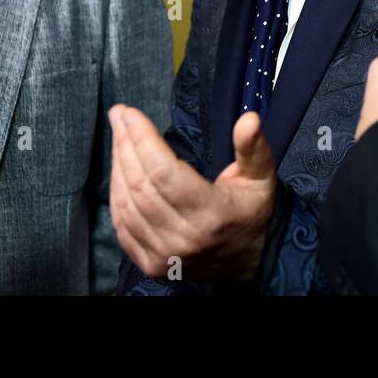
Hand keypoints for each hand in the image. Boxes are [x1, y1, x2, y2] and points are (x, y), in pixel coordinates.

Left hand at [109, 105, 278, 282]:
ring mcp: (163, 255)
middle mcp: (184, 238)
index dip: (143, 139)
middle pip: (140, 184)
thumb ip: (253, 147)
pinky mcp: (150, 265)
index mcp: (212, 214)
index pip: (164, 172)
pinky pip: (121, 224)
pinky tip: (118, 169)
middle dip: (125, 144)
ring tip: (119, 137)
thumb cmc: (252, 211)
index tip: (129, 113)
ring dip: (117, 165)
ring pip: (126, 203)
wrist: (249, 261)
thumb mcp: (261, 177)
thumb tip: (249, 118)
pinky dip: (116, 194)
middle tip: (119, 116)